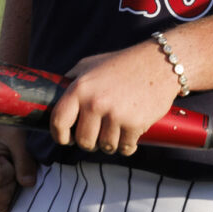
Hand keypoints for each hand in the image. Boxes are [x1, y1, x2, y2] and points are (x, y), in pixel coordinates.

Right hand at [0, 123, 37, 211]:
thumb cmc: (5, 132)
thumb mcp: (17, 139)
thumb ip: (24, 160)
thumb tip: (28, 184)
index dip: (11, 170)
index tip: (6, 156)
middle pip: (0, 197)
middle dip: (11, 182)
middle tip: (7, 164)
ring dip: (8, 189)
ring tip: (3, 171)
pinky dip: (5, 195)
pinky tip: (1, 179)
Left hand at [50, 43, 179, 156]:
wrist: (158, 63)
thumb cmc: (122, 63)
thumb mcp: (90, 64)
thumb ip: (71, 79)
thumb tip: (54, 95)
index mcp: (80, 88)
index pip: (59, 121)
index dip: (59, 135)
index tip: (65, 139)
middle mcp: (95, 103)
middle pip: (83, 141)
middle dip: (88, 142)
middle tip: (96, 135)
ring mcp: (116, 115)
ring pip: (105, 147)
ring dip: (110, 143)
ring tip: (115, 130)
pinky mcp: (135, 124)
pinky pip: (125, 148)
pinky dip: (126, 145)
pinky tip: (128, 134)